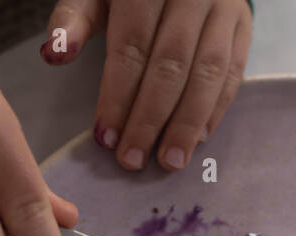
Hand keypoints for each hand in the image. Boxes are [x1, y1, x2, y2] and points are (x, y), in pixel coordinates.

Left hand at [41, 0, 251, 171]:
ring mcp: (223, 7)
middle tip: (134, 159)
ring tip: (170, 160)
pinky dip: (216, 109)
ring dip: (187, 123)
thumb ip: (73, 20)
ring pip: (207, 72)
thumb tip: (53, 54)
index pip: (132, 46)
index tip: (106, 138)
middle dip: (150, 118)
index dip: (119, 96)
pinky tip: (199, 139)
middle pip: (171, 64)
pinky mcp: (242, 25)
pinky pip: (233, 72)